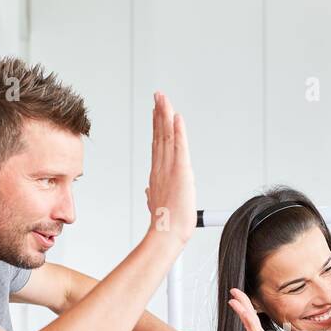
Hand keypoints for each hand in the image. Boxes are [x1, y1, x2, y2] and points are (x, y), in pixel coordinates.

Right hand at [144, 91, 195, 242]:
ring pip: (168, 136)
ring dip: (166, 115)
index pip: (158, 144)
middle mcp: (161, 167)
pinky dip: (179, 131)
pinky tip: (177, 117)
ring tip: (163, 99)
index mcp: (157, 174)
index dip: (157, 126)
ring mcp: (169, 168)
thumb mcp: (156, 206)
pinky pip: (180, 147)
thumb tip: (149, 193)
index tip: (156, 111)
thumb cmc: (165, 224)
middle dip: (159, 113)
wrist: (166, 234)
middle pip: (160, 134)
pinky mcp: (181, 172)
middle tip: (158, 96)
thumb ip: (152, 196)